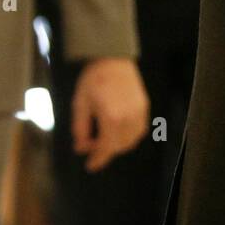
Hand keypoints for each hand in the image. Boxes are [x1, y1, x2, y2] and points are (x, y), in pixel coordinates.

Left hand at [70, 57, 148, 172]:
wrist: (113, 58)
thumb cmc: (93, 79)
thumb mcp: (80, 103)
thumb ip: (80, 128)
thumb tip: (81, 147)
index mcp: (111, 117)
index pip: (106, 147)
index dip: (98, 159)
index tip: (90, 166)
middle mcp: (128, 118)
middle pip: (119, 146)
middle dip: (105, 151)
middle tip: (92, 147)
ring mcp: (139, 113)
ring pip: (131, 140)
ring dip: (118, 145)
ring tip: (104, 140)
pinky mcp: (144, 107)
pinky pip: (139, 130)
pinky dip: (129, 136)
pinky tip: (118, 131)